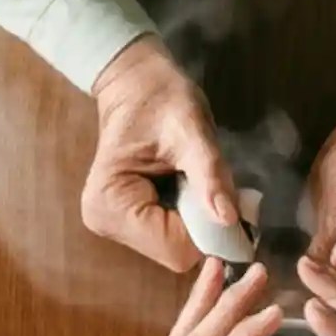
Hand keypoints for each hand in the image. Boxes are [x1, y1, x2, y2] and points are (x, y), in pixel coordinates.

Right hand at [85, 37, 237, 271]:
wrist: (136, 83)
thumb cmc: (161, 97)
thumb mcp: (191, 130)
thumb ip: (210, 175)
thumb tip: (229, 219)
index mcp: (111, 205)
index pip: (175, 248)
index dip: (209, 233)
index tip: (228, 199)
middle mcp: (106, 224)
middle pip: (174, 251)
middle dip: (204, 225)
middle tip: (214, 184)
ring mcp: (114, 227)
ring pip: (175, 246)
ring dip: (198, 221)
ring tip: (195, 181)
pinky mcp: (126, 223)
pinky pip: (170, 236)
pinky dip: (188, 218)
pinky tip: (186, 188)